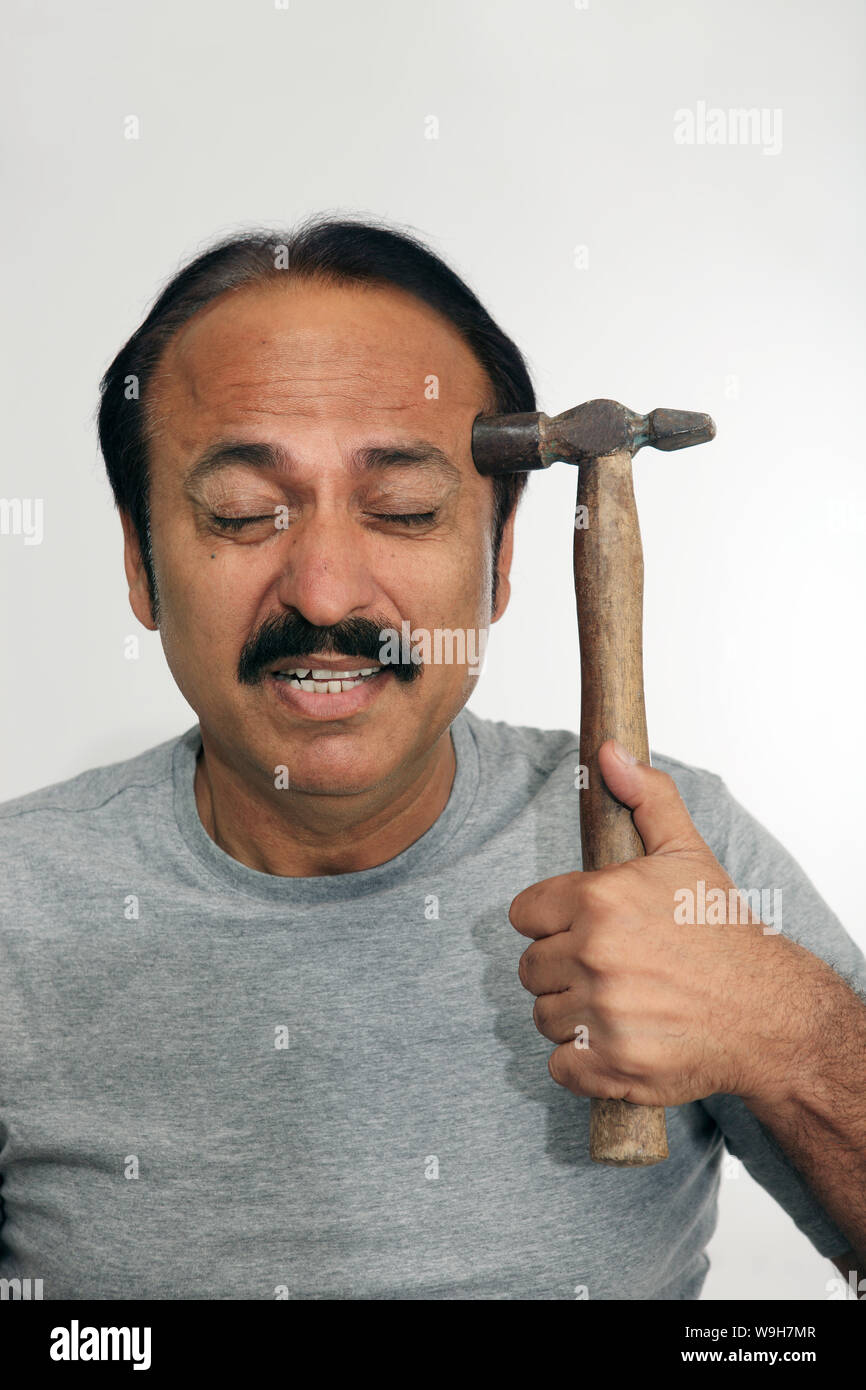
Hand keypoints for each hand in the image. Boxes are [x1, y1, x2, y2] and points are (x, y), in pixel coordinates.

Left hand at [509, 740, 823, 1107]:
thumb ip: (645, 797)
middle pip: (529, 968)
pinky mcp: (612, 1065)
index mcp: (600, 899)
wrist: (771, 1012)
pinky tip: (618, 1041)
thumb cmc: (724, 932)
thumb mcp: (686, 853)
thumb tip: (610, 752)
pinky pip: (559, 1065)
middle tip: (611, 969)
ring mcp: (603, 1014)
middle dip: (563, 969)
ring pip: (543, 1016)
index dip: (554, 921)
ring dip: (572, 1015)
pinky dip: (582, 1061)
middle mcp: (595, 955)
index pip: (525, 913)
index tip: (587, 929)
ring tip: (620, 1004)